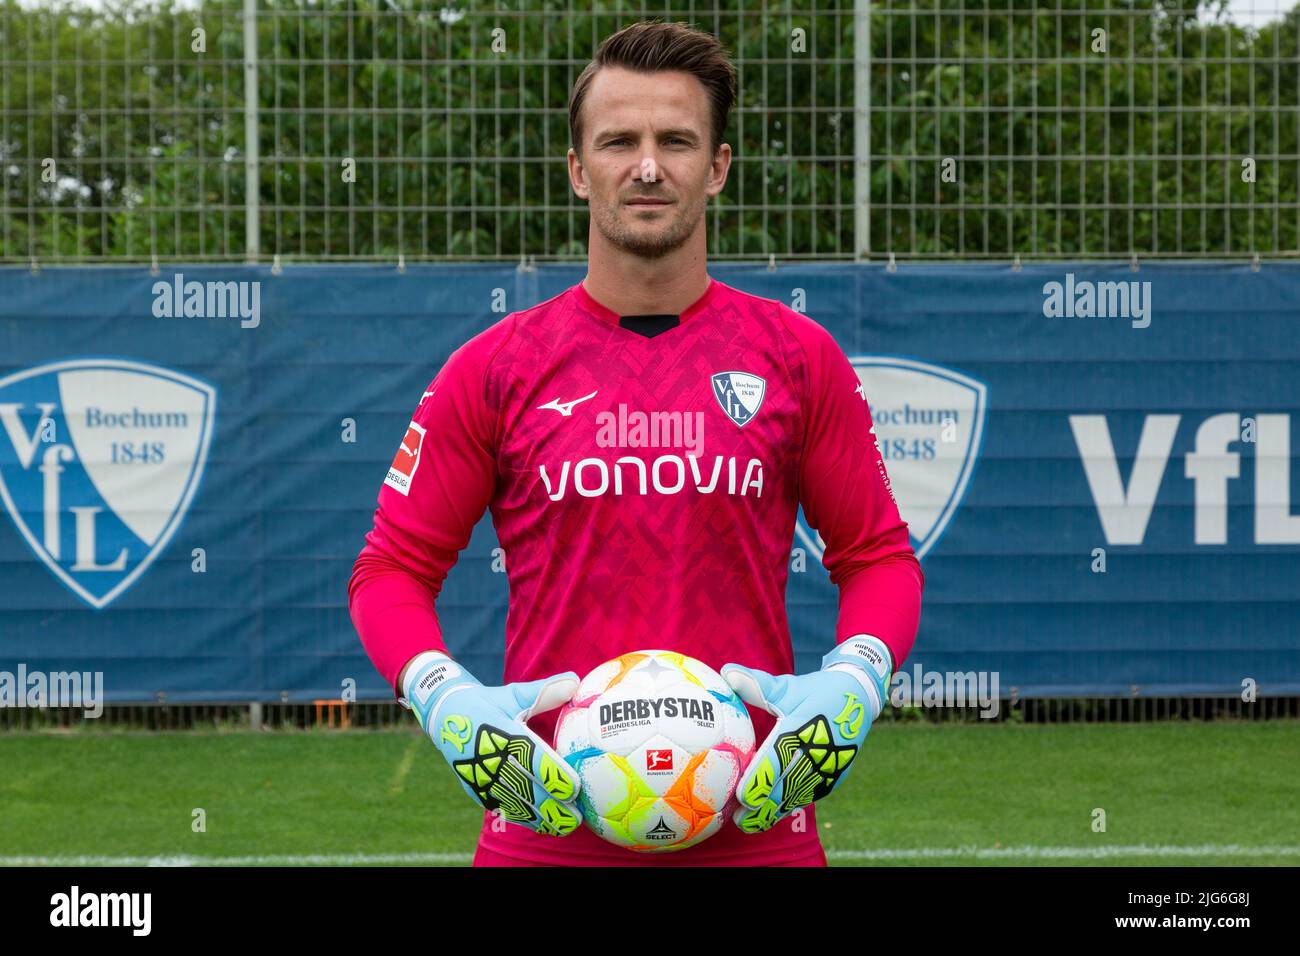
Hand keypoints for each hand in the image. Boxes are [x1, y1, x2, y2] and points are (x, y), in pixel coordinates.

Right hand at [401, 651, 582, 835]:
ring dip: (541, 817)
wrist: (444, 716)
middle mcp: (490, 759)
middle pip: (525, 789)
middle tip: (578, 814)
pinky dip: (525, 818)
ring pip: (515, 804)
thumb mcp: (513, 694)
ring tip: (568, 824)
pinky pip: (503, 808)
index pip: (531, 758)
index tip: (574, 787)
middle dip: (553, 805)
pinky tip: (546, 824)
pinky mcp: (477, 790)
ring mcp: (481, 778)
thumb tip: (575, 681)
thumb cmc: (486, 702)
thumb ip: (545, 691)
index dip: (552, 775)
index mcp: (501, 733)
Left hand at [721, 636, 891, 832]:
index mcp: (802, 728)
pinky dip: (789, 807)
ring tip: (748, 823)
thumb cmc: (816, 690)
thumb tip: (727, 672)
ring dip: (773, 811)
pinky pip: (809, 795)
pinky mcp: (834, 776)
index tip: (741, 794)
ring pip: (798, 796)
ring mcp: (828, 767)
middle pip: (786, 785)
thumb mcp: (789, 685)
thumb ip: (757, 684)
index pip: (778, 759)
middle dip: (762, 805)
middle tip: (737, 817)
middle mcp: (817, 752)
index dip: (761, 779)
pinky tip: (770, 815)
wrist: (859, 698)